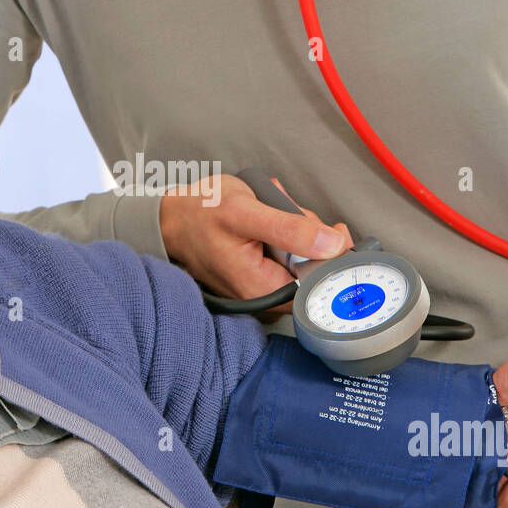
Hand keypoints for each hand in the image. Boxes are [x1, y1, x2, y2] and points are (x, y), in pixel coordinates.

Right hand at [159, 174, 350, 311]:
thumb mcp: (245, 212)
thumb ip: (289, 229)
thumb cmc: (200, 213)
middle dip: (311, 236)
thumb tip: (332, 243)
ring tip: (273, 210)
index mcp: (262, 291)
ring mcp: (263, 286)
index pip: (320, 285)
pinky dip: (286, 234)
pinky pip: (289, 256)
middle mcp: (264, 297)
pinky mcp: (262, 274)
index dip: (334, 257)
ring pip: (303, 260)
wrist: (171, 217)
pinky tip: (269, 219)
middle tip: (291, 211)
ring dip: (298, 231)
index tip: (335, 230)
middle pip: (314, 271)